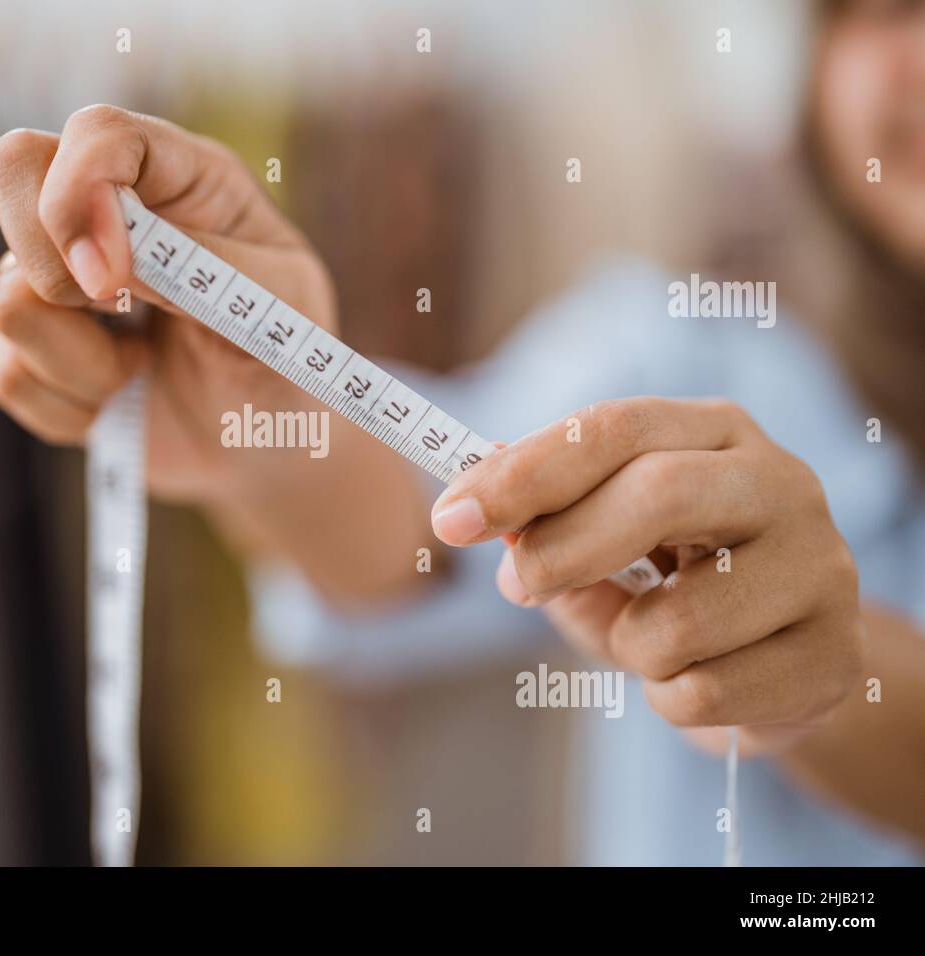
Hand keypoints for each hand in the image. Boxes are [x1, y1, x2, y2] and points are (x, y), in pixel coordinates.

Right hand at [0, 105, 335, 499]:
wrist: (265, 453)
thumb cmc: (285, 366)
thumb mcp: (281, 309)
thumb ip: (206, 269)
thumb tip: (108, 255)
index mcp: (182, 179)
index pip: (99, 133)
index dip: (82, 190)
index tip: (107, 279)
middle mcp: (111, 212)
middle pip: (14, 169)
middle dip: (53, 264)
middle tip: (122, 315)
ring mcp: (63, 277)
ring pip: (6, 296)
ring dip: (83, 362)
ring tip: (142, 368)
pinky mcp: (37, 347)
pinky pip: (8, 373)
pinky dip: (69, 408)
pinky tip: (117, 402)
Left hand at [430, 397, 863, 755]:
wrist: (782, 661)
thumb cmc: (674, 585)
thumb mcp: (600, 544)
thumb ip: (544, 529)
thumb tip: (487, 520)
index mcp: (712, 431)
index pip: (614, 429)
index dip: (524, 473)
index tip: (451, 518)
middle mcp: (780, 481)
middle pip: (659, 494)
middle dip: (564, 549)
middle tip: (517, 587)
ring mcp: (821, 566)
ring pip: (679, 620)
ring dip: (628, 646)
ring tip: (648, 641)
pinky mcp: (835, 655)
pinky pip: (705, 694)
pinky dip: (669, 701)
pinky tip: (696, 680)